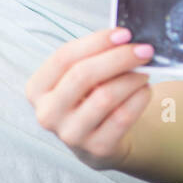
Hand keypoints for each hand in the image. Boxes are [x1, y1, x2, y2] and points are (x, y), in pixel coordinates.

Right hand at [25, 26, 154, 170]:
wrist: (102, 138)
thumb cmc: (90, 96)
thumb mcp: (81, 75)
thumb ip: (94, 55)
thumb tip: (124, 38)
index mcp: (37, 89)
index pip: (64, 57)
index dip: (96, 42)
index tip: (124, 33)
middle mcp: (48, 113)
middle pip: (83, 75)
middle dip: (119, 57)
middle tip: (144, 50)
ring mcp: (70, 135)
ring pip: (105, 97)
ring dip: (131, 79)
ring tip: (144, 72)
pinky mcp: (96, 149)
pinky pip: (123, 117)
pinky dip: (139, 98)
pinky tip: (145, 90)